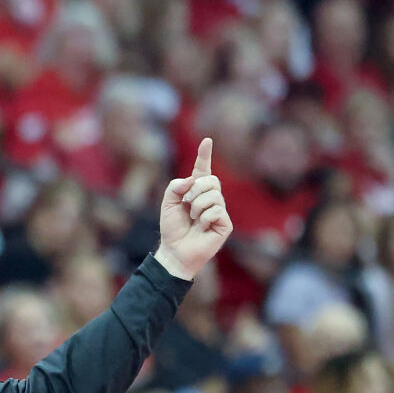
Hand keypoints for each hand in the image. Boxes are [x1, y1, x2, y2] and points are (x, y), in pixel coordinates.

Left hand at [154, 138, 232, 280]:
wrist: (175, 251)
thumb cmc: (172, 228)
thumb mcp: (168, 204)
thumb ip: (175, 187)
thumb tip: (192, 180)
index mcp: (196, 192)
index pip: (203, 170)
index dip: (204, 155)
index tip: (207, 141)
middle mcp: (211, 199)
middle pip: (211, 180)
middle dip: (195, 190)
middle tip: (187, 205)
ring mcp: (220, 210)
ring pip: (213, 195)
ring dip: (197, 207)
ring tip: (193, 219)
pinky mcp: (225, 224)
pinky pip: (216, 211)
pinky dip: (204, 218)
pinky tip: (202, 228)